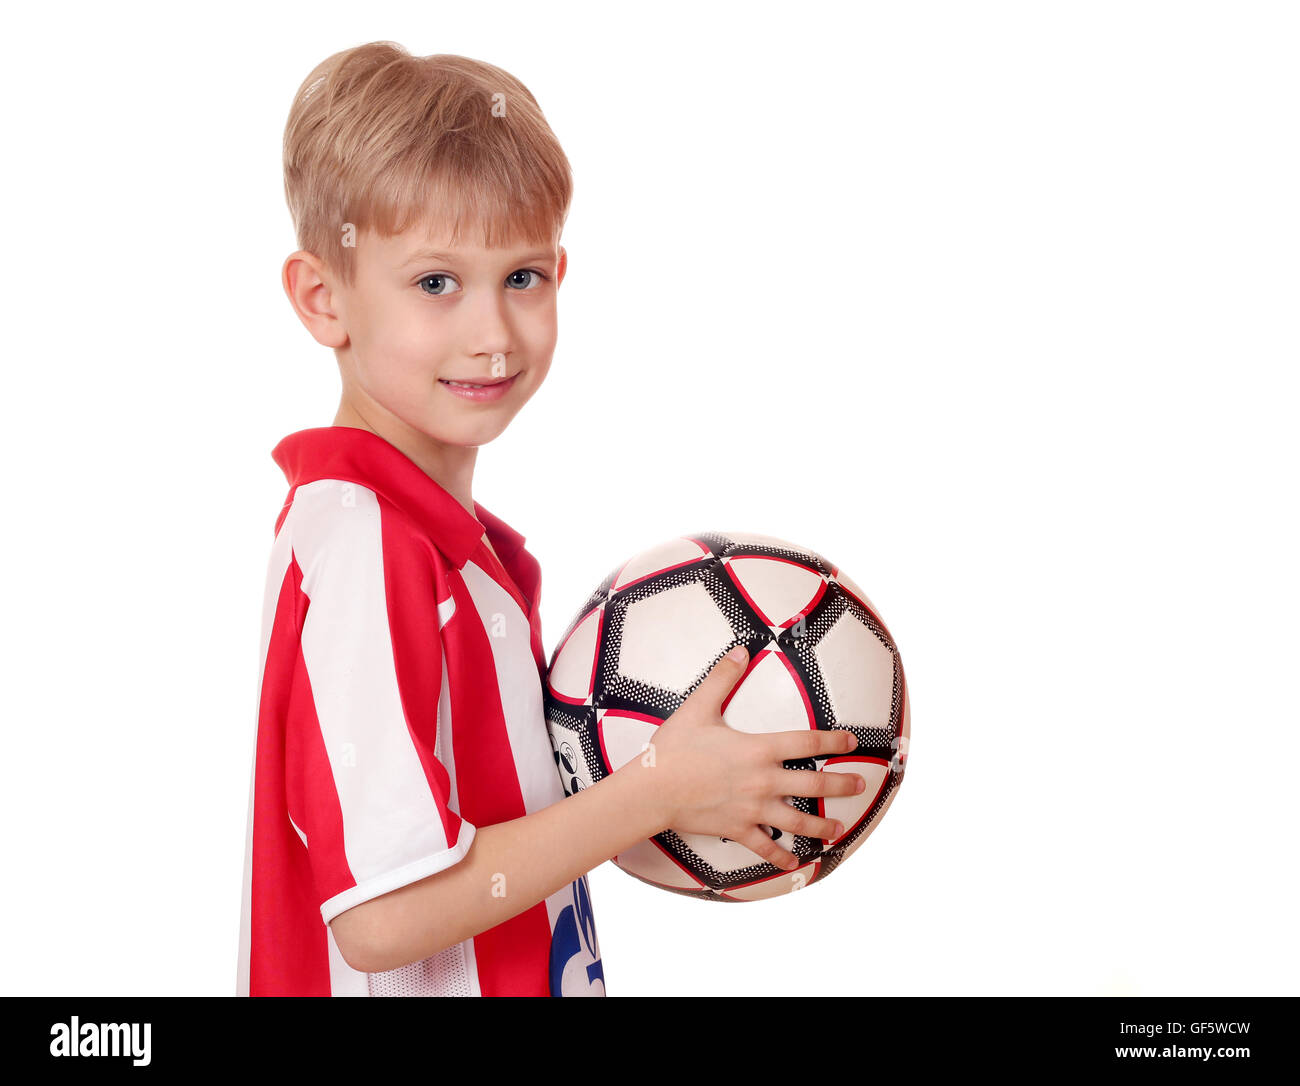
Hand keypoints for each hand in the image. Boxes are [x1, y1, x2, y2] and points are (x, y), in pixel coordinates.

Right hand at [645, 645, 863, 870]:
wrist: (652, 789)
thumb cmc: (674, 748)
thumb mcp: (698, 708)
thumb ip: (722, 678)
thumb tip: (741, 650)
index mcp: (758, 749)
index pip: (806, 743)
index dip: (833, 741)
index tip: (851, 741)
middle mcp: (763, 781)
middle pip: (814, 785)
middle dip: (841, 784)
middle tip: (860, 785)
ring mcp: (753, 809)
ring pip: (798, 821)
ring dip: (822, 825)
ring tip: (839, 829)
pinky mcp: (738, 830)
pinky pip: (766, 847)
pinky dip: (783, 857)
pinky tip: (796, 863)